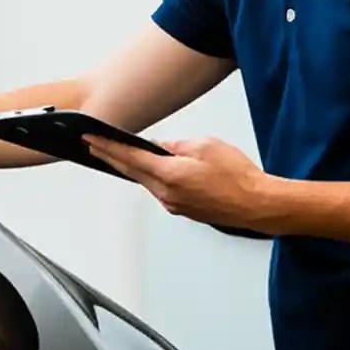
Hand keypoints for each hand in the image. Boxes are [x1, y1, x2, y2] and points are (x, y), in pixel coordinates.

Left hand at [83, 134, 277, 232]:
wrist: (258, 205)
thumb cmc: (239, 177)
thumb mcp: (205, 146)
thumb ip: (176, 145)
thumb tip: (160, 147)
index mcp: (169, 175)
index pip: (129, 157)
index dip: (107, 147)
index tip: (91, 138)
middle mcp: (167, 194)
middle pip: (131, 172)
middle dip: (111, 156)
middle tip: (94, 145)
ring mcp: (174, 204)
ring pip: (145, 182)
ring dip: (131, 168)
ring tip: (119, 154)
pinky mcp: (184, 210)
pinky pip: (160, 190)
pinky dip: (151, 178)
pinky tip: (152, 169)